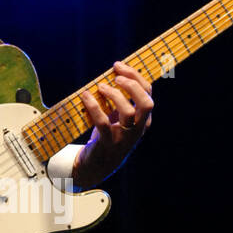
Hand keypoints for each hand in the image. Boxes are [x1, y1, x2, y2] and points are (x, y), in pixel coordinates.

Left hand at [72, 61, 152, 188]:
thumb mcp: (118, 118)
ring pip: (129, 112)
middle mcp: (137, 129)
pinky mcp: (107, 144)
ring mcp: (124, 138)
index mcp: (143, 120)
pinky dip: (94, 107)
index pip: (147, 93)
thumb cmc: (107, 136)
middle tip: (116, 77)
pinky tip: (85, 96)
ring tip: (100, 87)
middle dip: (133, 85)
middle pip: (147, 103)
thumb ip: (120, 99)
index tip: (118, 66)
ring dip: (114, 95)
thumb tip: (113, 72)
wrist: (95, 166)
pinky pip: (103, 123)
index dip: (135, 76)